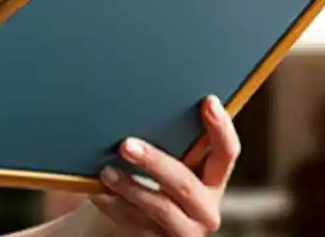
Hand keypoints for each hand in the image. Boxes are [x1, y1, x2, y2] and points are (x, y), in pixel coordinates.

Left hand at [89, 95, 240, 235]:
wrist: (133, 226)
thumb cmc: (148, 182)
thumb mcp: (163, 164)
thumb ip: (164, 141)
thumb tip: (133, 103)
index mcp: (212, 179)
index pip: (226, 153)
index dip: (221, 128)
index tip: (208, 101)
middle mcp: (205, 208)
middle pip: (185, 183)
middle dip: (155, 162)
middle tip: (126, 144)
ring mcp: (185, 230)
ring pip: (161, 208)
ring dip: (131, 188)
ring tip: (106, 171)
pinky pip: (137, 225)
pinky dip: (115, 206)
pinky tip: (97, 192)